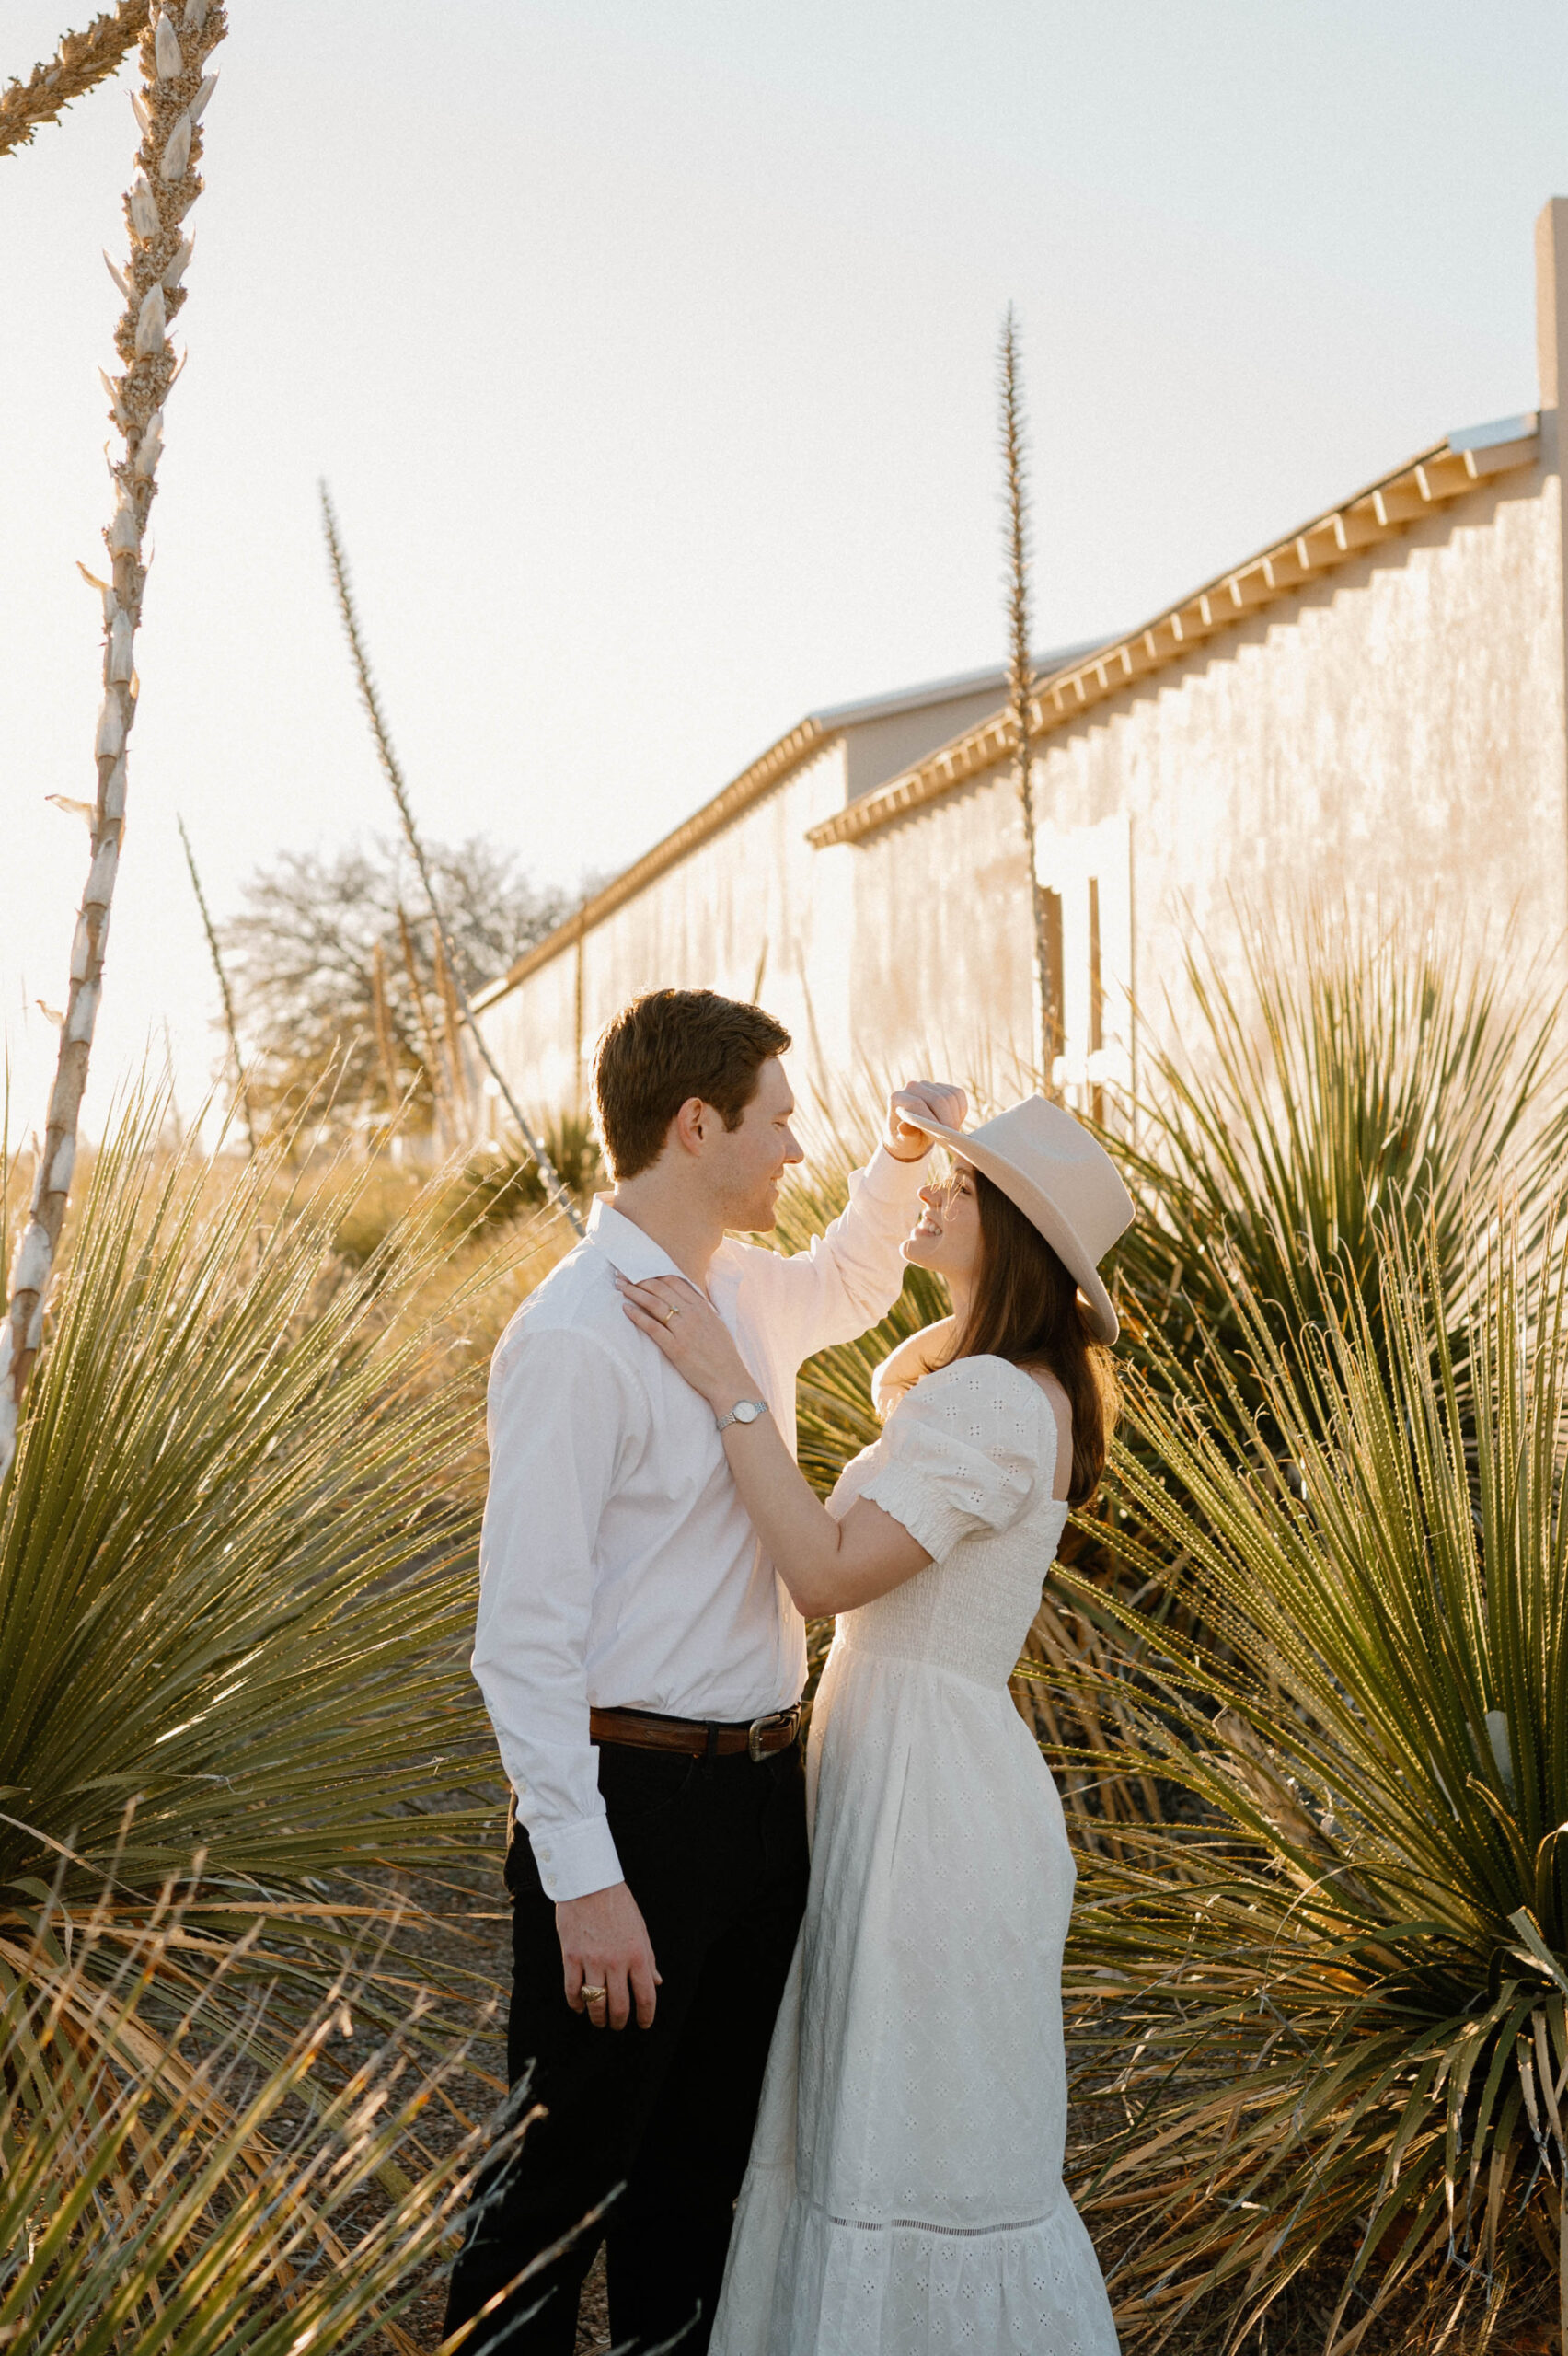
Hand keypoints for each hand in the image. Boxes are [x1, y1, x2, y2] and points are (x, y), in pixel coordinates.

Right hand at [557, 1881, 660, 2030]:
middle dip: (619, 2022)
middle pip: (620, 2006)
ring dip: (598, 2018)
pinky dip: (576, 2004)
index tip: (644, 2024)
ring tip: (599, 2021)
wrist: (589, 1882)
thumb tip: (656, 1982)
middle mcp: (616, 1961)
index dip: (646, 2016)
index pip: (647, 1995)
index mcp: (638, 1954)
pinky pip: (573, 1991)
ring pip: (596, 2004)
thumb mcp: (640, 1929)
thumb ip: (648, 1958)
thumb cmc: (618, 1905)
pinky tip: (580, 2007)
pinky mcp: (571, 1957)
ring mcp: (592, 1960)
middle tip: (617, 2025)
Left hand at [616, 1272, 755, 1411]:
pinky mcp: (675, 1347)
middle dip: (639, 1279)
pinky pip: (652, 1327)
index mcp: (702, 1307)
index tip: (640, 1271)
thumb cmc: (723, 1355)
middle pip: (660, 1289)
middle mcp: (693, 1314)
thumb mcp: (716, 1325)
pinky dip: (637, 1316)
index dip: (654, 1274)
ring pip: (654, 1304)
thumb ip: (701, 1311)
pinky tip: (625, 1309)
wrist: (729, 1380)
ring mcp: (683, 1330)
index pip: (674, 1281)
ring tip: (620, 1286)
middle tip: (622, 1275)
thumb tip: (688, 1300)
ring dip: (634, 1292)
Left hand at [884, 1080, 966, 1161]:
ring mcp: (928, 1085)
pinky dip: (960, 1111)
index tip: (941, 1135)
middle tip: (952, 1137)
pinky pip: (958, 1095)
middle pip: (938, 1099)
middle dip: (948, 1120)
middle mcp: (912, 1086)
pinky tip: (954, 1122)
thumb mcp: (904, 1143)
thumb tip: (902, 1128)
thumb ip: (905, 1136)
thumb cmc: (907, 1141)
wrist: (914, 1136)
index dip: (932, 1120)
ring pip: (950, 1097)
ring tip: (951, 1132)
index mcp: (897, 1097)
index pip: (917, 1104)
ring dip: (955, 1117)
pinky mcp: (942, 1086)